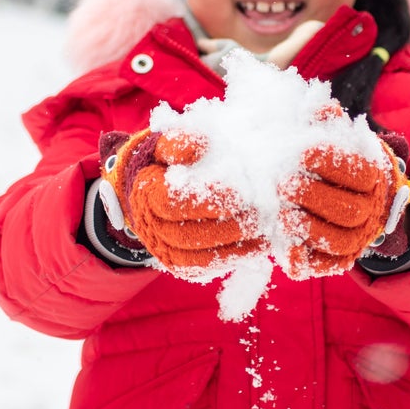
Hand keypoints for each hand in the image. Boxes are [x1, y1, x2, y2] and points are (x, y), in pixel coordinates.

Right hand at [99, 129, 266, 274]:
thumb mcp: (163, 142)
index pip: (174, 202)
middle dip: (229, 226)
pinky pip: (206, 267)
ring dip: (236, 246)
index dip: (208, 198)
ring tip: (265, 229)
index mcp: (144, 195)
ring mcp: (164, 250)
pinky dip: (233, 258)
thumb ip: (177, 141)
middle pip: (190, 235)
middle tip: (261, 213)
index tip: (240, 192)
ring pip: (200, 257)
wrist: (143, 188)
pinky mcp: (179, 264)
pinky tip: (259, 244)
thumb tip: (197, 144)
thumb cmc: (161, 160)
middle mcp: (150, 227)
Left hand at [279, 129, 409, 278]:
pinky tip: (284, 245)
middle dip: (313, 196)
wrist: (358, 197)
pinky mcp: (339, 260)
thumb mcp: (338, 137)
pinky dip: (305, 259)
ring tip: (280, 213)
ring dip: (308, 227)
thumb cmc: (339, 161)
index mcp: (374, 177)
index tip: (300, 150)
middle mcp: (370, 211)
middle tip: (282, 183)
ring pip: (337, 240)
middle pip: (347, 209)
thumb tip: (320, 108)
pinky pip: (325, 265)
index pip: (358, 172)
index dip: (329, 161)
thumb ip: (329, 123)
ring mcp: (356, 238)